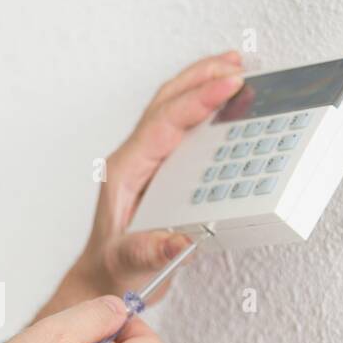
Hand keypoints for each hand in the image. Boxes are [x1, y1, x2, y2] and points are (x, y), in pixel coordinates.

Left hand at [38, 51, 244, 320]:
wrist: (103, 278)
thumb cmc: (114, 270)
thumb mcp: (130, 264)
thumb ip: (151, 251)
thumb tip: (182, 240)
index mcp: (126, 170)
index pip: (163, 123)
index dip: (196, 101)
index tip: (228, 85)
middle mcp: (136, 158)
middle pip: (168, 102)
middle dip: (202, 78)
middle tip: (239, 64)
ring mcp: (149, 161)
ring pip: (174, 108)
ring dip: (203, 84)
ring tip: (237, 66)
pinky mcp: (163, 169)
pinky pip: (183, 126)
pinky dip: (205, 107)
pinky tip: (227, 102)